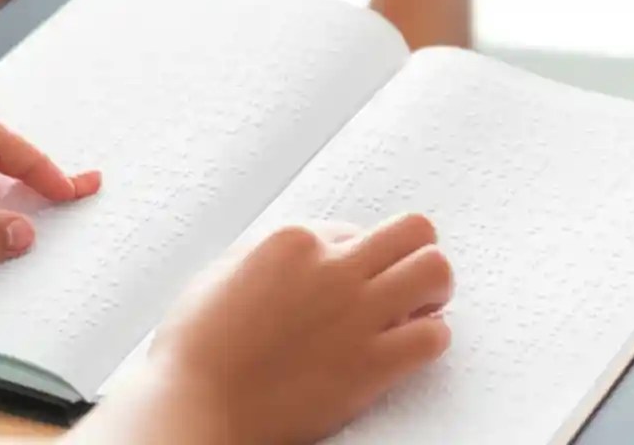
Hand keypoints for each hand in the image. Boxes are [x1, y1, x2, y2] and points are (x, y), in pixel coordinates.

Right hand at [70, 215, 452, 444]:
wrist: (198, 405)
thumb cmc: (196, 350)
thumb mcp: (222, 273)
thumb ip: (269, 254)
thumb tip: (301, 254)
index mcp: (293, 241)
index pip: (355, 229)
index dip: (356, 257)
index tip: (348, 280)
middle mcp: (332, 269)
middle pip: (415, 230)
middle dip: (415, 253)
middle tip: (404, 278)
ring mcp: (356, 314)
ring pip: (436, 271)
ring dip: (434, 290)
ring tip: (418, 309)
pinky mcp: (372, 364)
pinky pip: (435, 335)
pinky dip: (430, 339)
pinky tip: (408, 348)